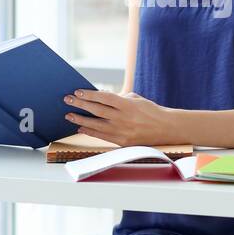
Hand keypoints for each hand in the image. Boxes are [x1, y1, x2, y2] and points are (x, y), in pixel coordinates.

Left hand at [62, 90, 177, 145]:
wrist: (166, 129)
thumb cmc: (150, 111)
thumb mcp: (136, 100)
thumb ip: (119, 99)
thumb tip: (101, 99)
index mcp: (128, 105)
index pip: (105, 97)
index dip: (90, 94)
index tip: (78, 91)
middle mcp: (124, 118)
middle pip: (97, 110)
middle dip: (80, 104)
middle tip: (67, 100)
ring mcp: (122, 131)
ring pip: (97, 125)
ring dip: (81, 120)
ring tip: (69, 115)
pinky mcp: (122, 142)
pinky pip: (102, 136)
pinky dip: (90, 131)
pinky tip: (81, 128)